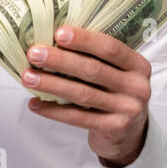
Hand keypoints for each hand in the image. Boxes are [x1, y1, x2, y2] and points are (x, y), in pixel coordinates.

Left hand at [22, 24, 151, 166]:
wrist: (130, 134)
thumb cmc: (115, 93)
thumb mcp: (118, 73)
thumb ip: (97, 58)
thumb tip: (53, 41)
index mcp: (138, 65)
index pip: (110, 48)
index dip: (84, 40)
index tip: (58, 33)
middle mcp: (137, 87)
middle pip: (93, 70)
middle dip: (60, 61)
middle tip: (34, 54)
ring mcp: (127, 109)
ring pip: (82, 94)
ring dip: (51, 85)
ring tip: (28, 77)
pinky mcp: (114, 128)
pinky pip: (77, 117)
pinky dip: (53, 110)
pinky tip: (35, 103)